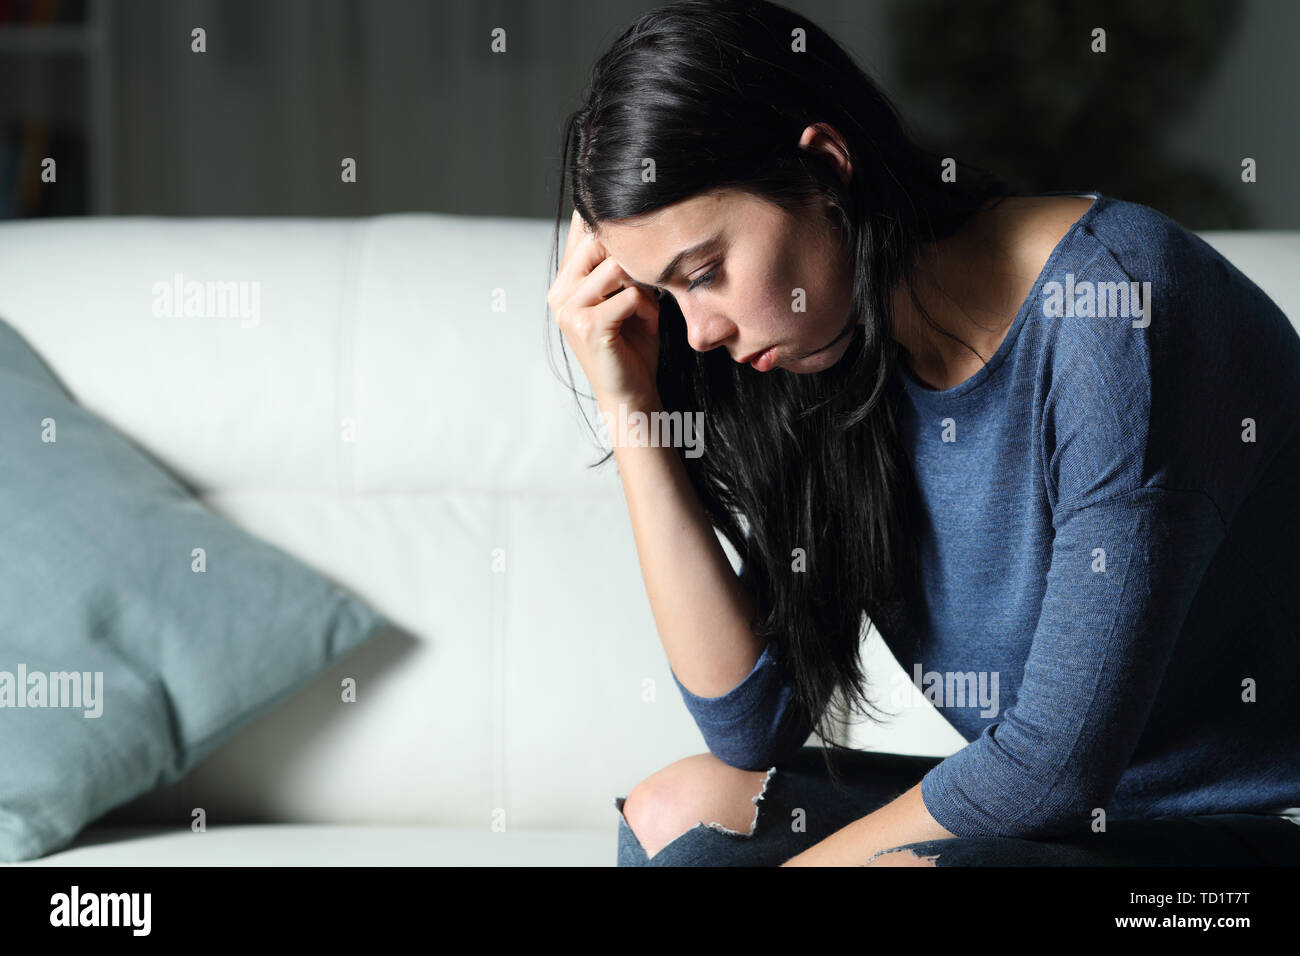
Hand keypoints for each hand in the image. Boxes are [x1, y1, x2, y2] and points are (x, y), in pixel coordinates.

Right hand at [547, 209, 662, 410]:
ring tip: (645, 308)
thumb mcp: (624, 294)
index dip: (613, 230)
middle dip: (633, 260)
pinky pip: (630, 295)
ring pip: (617, 266)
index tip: (637, 242)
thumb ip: (619, 263)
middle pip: (600, 241)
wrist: (632, 392)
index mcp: (564, 282)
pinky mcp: (588, 326)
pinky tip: (646, 324)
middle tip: (646, 287)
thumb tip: (629, 222)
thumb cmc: (632, 344)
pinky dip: (648, 308)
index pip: (581, 230)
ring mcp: (569, 310)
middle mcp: (559, 293)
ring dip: (643, 286)